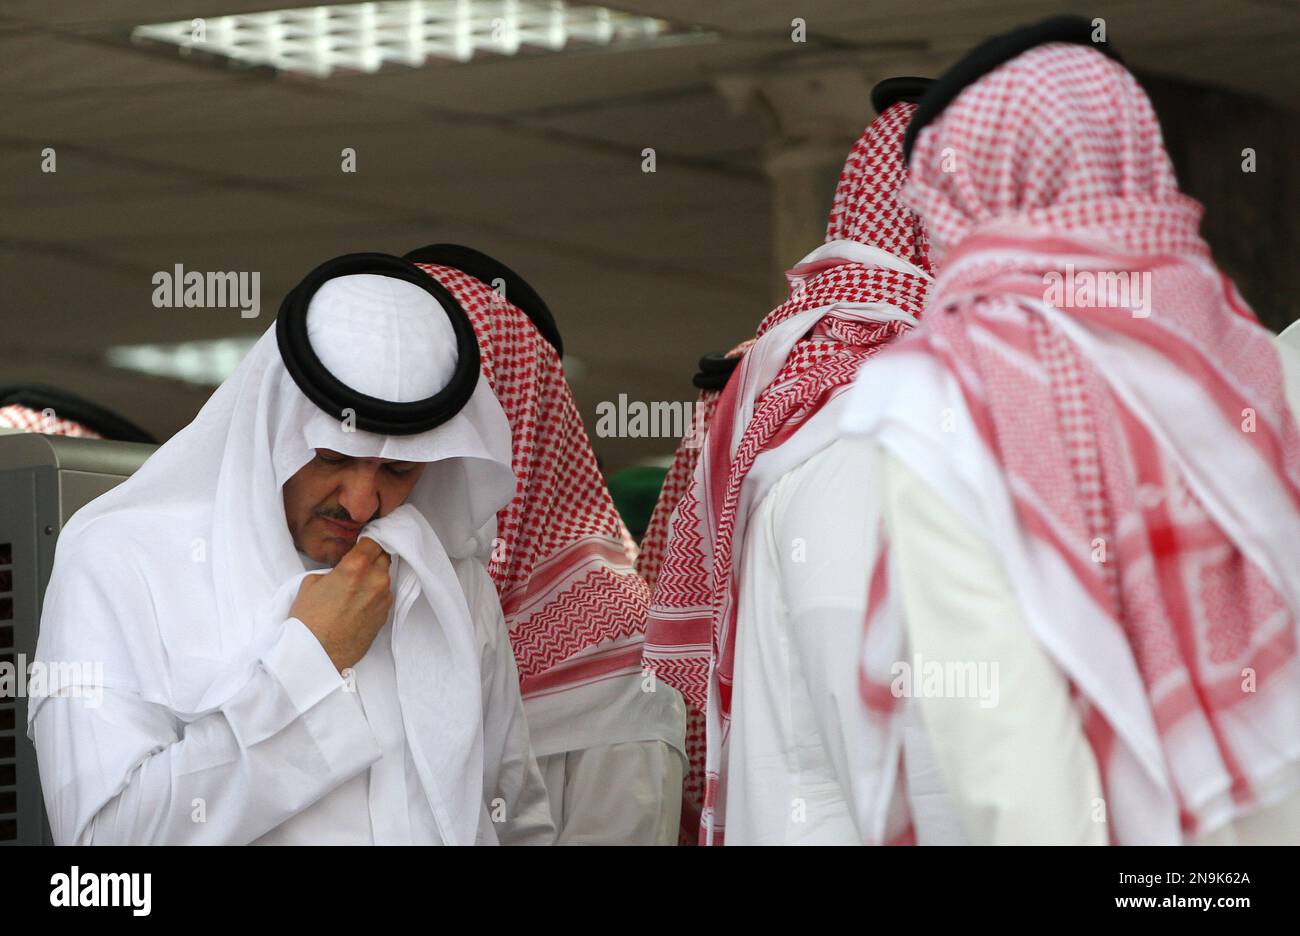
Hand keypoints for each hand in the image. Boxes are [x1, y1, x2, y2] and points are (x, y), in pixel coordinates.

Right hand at [289, 537, 392, 672]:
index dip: (368, 539)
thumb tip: (342, 571)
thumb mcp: (311, 583)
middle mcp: (376, 579)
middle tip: (359, 563)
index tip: (363, 542)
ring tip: (356, 587)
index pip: (373, 540)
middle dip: (373, 557)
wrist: (317, 654)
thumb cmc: (309, 619)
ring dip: (374, 577)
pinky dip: (375, 595)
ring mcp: (383, 598)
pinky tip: (359, 603)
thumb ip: (334, 570)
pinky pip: (383, 596)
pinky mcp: (385, 615)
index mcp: (357, 566)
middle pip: (383, 557)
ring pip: (384, 577)